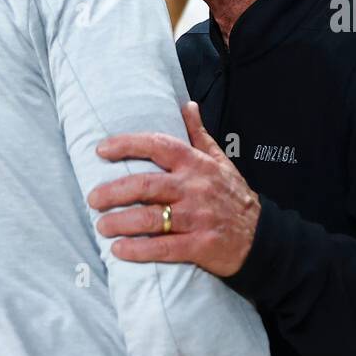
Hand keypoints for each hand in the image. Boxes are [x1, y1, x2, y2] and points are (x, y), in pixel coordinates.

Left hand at [87, 102, 260, 276]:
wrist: (261, 237)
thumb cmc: (233, 197)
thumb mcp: (220, 161)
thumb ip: (198, 135)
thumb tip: (187, 105)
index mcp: (197, 165)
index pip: (158, 146)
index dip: (127, 145)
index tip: (101, 150)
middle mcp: (195, 189)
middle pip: (146, 185)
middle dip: (113, 192)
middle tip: (93, 199)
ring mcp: (198, 218)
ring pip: (150, 218)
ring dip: (120, 222)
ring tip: (102, 226)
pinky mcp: (200, 245)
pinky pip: (163, 248)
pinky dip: (138, 250)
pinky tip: (119, 250)